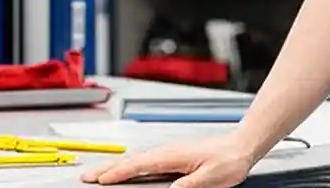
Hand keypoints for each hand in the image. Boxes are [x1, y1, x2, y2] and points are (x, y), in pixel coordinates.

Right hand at [80, 132, 257, 186]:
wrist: (242, 146)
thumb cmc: (229, 159)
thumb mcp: (211, 177)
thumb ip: (189, 185)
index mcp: (173, 155)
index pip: (140, 164)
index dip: (119, 172)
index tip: (101, 179)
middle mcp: (168, 152)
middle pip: (131, 161)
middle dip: (108, 168)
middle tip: (87, 176)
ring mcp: (169, 153)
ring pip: (136, 161)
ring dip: (116, 167)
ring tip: (99, 175)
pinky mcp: (173, 158)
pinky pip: (145, 163)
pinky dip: (130, 167)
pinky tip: (125, 172)